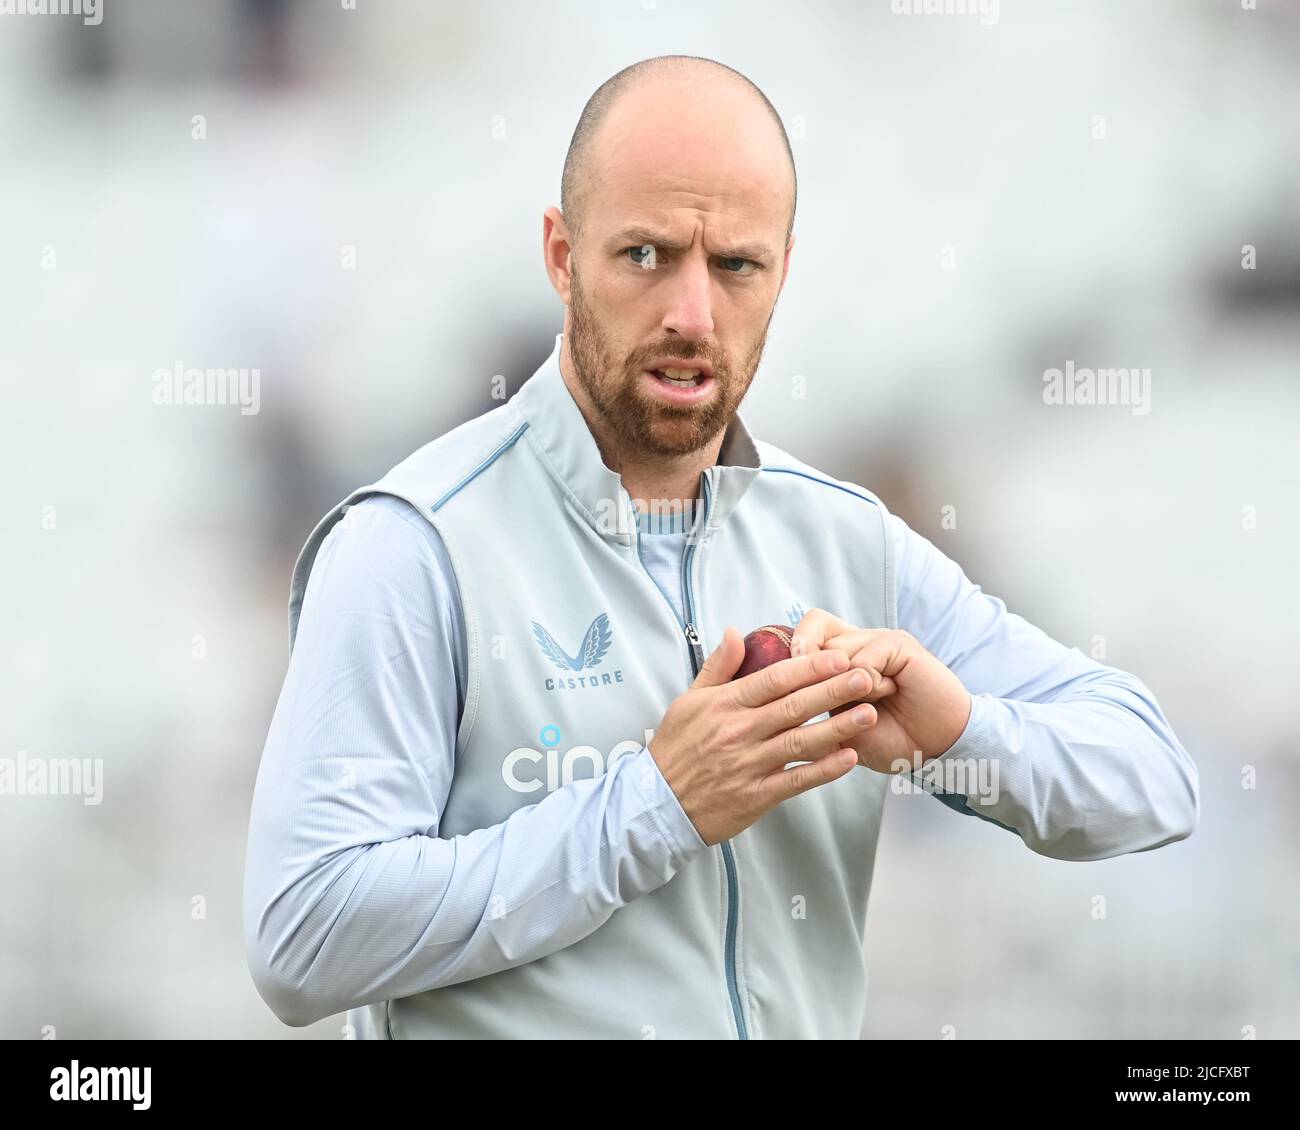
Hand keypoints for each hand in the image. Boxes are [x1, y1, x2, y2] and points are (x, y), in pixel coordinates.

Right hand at [647, 627, 881, 844]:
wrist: (658, 804)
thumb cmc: (675, 748)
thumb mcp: (689, 701)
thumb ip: (718, 667)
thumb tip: (736, 632)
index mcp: (725, 705)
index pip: (773, 679)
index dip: (809, 667)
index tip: (838, 656)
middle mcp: (740, 732)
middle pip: (794, 706)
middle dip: (833, 690)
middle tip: (866, 676)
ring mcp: (749, 765)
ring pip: (800, 742)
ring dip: (837, 727)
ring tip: (868, 713)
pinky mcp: (756, 796)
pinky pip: (795, 781)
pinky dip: (823, 770)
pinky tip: (849, 758)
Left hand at [790, 609, 971, 773]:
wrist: (935, 747)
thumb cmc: (889, 740)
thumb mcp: (838, 731)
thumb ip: (809, 717)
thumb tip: (765, 714)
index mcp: (839, 660)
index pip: (803, 635)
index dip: (790, 654)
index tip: (780, 687)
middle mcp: (856, 643)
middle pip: (814, 629)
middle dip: (809, 667)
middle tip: (814, 696)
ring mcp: (877, 641)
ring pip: (837, 648)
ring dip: (843, 683)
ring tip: (866, 703)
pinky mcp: (899, 645)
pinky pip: (867, 656)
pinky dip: (869, 681)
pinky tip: (885, 694)